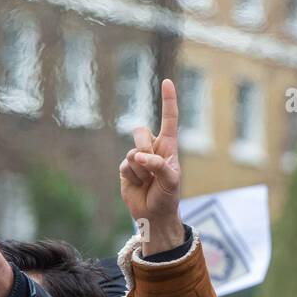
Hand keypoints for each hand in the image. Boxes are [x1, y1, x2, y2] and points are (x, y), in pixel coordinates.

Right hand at [120, 79, 184, 254]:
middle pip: (140, 132)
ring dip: (141, 168)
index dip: (168, 101)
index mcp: (168, 146)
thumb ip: (159, 166)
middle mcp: (152, 148)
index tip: (167, 82)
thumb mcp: (171, 181)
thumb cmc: (168, 196)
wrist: (154, 214)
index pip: (168, 119)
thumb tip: (139, 157)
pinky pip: (125, 166)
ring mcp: (137, 158)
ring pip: (132, 151)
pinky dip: (133, 177)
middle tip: (151, 166)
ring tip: (148, 181)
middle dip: (144, 146)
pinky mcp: (126, 169)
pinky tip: (138, 185)